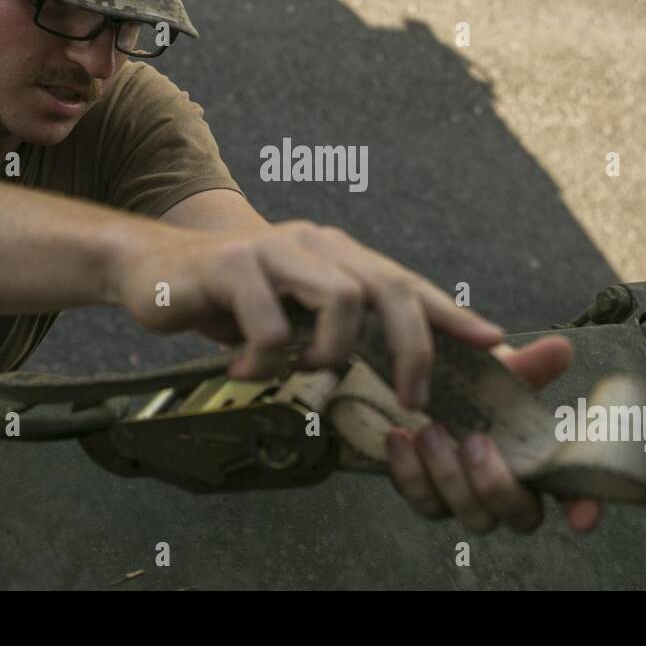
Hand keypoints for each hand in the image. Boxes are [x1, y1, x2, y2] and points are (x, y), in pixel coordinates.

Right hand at [116, 219, 504, 407]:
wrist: (151, 267)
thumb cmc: (233, 299)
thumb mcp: (293, 313)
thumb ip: (339, 331)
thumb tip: (399, 372)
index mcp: (337, 255)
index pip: (408, 284)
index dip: (453, 314)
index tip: (495, 345)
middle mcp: (315, 245)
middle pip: (389, 288)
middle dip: (413, 349)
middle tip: (412, 399)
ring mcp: (274, 250)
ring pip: (341, 298)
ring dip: (331, 351)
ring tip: (303, 371)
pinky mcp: (231, 266)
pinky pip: (270, 326)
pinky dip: (264, 361)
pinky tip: (243, 372)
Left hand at [385, 335, 603, 534]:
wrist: (423, 386)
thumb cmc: (475, 384)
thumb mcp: (500, 372)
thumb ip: (530, 366)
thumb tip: (561, 349)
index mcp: (541, 461)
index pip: (575, 494)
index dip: (584, 509)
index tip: (582, 517)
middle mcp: (511, 490)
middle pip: (520, 516)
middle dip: (495, 485)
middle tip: (474, 441)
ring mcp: (471, 500)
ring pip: (472, 516)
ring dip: (449, 477)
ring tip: (430, 429)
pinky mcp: (431, 498)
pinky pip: (425, 504)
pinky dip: (410, 474)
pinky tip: (400, 437)